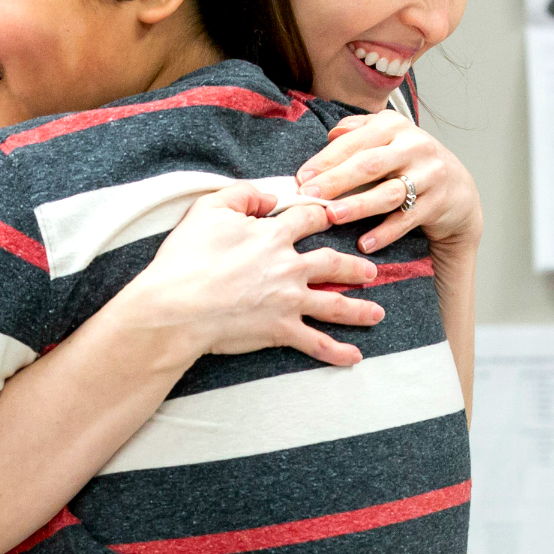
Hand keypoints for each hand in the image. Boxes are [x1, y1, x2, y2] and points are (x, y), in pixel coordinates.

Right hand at [111, 183, 384, 367]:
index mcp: (273, 235)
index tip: (333, 216)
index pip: (309, 218)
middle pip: (333, 263)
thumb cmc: (187, 258)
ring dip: (359, 310)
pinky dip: (337, 352)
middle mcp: (289, 267)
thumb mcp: (209, 209)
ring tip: (376, 313)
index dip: (322, 214)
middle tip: (369, 271)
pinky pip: (316, 343)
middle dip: (354, 266)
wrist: (177, 305)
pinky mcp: (280, 330)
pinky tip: (354, 358)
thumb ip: (242, 195)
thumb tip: (269, 197)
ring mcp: (288, 301)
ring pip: (334, 304)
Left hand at [294, 110, 482, 256]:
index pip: (355, 142)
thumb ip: (358, 131)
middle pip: (369, 164)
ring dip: (358, 206)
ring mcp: (429, 174)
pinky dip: (385, 233)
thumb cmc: (408, 160)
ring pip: (388, 192)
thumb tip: (331, 133)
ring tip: (333, 216)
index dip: (326, 160)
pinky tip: (364, 244)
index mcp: (394, 126)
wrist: (457, 187)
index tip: (301, 178)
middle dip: (335, 181)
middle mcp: (414, 146)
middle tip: (308, 196)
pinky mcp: (436, 203)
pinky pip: (406, 220)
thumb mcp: (387, 136)